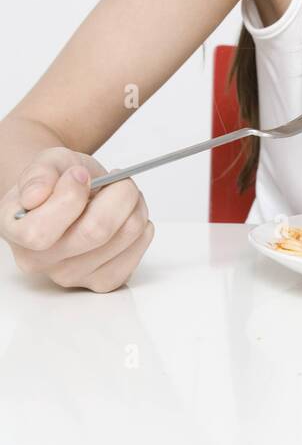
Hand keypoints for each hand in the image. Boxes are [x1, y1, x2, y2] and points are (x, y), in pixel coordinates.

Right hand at [0, 147, 153, 292]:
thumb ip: (39, 174)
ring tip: (124, 193)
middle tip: (118, 179)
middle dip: (117, 194)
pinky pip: (136, 253)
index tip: (80, 174)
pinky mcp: (101, 281)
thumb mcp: (46, 163)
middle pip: (95, 232)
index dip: (69, 198)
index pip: (40, 232)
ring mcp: (70, 275)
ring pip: (124, 237)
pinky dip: (142, 227)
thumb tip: (36, 195)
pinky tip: (128, 216)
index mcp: (15, 231)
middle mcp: (39, 261)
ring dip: (135, 206)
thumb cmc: (57, 181)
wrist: (71, 195)